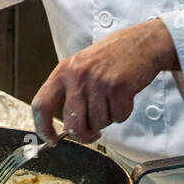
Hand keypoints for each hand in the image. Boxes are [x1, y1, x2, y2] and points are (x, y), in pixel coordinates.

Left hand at [32, 18, 178, 143]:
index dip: (43, 127)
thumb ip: (69, 91)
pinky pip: (117, 117)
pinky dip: (122, 113)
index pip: (42, 104)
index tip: (51, 140)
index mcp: (63, 71)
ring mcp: (98, 82)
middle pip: (72, 124)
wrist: (141, 43)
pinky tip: (123, 97)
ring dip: (106, 119)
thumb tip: (65, 127)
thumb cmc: (111, 57)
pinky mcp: (118, 88)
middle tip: (93, 132)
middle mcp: (77, 76)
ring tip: (111, 101)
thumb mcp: (80, 67)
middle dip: (84, 134)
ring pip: (97, 123)